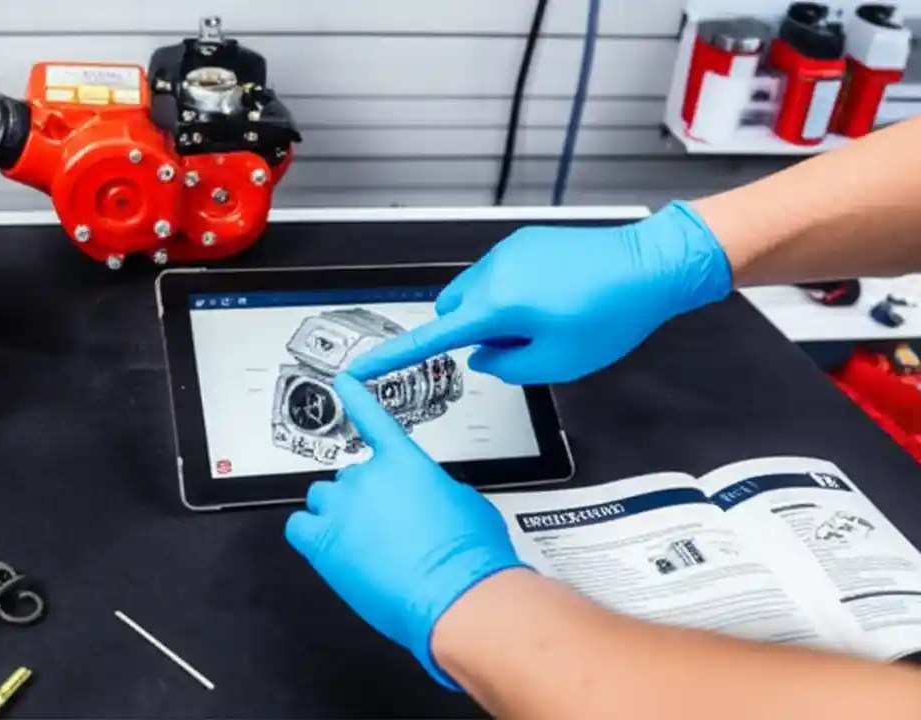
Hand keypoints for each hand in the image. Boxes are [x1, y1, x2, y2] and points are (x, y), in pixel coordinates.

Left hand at [285, 374, 524, 686]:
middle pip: (350, 476)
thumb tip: (429, 498)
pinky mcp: (323, 545)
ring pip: (322, 499)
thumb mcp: (465, 504)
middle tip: (385, 526)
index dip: (355, 396)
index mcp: (404, 462)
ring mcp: (341, 510)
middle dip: (364, 496)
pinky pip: (298, 527)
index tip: (343, 381)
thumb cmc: (472, 555)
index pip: (372, 418)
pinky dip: (309, 532)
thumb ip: (436, 490)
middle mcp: (367, 478)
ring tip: (360, 541)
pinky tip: (325, 544)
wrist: (459, 595)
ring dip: (336, 513)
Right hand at [347, 201, 732, 384]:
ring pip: (475, 292)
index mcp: (495, 306)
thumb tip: (485, 356)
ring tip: (544, 319)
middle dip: (468, 331)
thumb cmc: (609, 314)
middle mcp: (492, 272)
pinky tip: (553, 298)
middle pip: (451, 310)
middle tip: (518, 345)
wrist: (650, 264)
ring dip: (490, 312)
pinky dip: (510, 292)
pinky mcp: (524, 241)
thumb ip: (507, 367)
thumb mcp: (557, 362)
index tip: (359, 371)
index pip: (430, 338)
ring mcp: (507, 252)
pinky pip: (498, 273)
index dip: (391, 359)